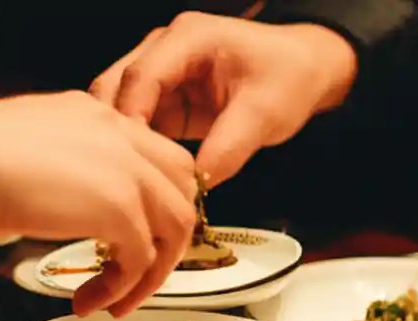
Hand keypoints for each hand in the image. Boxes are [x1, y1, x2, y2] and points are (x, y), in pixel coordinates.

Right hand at [0, 92, 197, 316]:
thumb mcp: (24, 148)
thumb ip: (57, 166)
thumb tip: (56, 202)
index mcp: (97, 115)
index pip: (156, 154)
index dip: (156, 199)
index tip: (138, 234)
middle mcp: (120, 135)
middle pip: (182, 188)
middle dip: (168, 237)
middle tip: (138, 271)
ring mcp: (126, 170)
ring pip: (174, 227)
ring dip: (149, 273)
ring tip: (116, 299)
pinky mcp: (119, 207)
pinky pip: (141, 259)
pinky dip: (120, 288)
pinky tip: (89, 300)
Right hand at [91, 11, 357, 186]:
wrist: (303, 71)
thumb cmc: (288, 78)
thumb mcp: (264, 113)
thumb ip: (229, 147)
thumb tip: (195, 184)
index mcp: (188, 38)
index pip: (142, 77)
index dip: (131, 119)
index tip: (131, 160)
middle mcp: (165, 48)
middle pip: (115, 87)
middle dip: (114, 130)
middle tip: (121, 175)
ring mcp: (161, 72)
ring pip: (119, 105)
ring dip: (122, 140)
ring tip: (129, 178)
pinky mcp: (164, 97)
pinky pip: (137, 122)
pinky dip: (136, 146)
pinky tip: (141, 173)